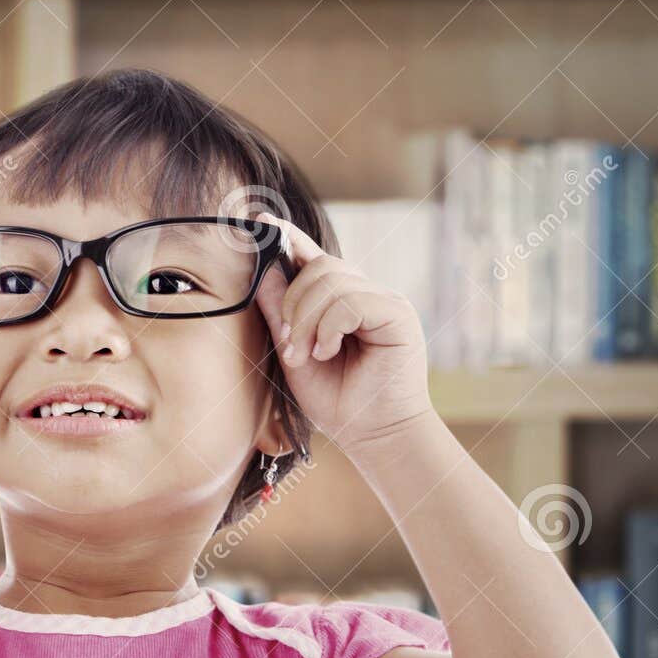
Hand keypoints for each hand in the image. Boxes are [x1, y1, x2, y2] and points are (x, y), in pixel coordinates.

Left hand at [252, 215, 433, 452]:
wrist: (373, 435)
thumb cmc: (337, 401)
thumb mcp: (294, 352)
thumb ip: (280, 313)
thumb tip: (263, 270)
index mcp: (342, 300)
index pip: (313, 258)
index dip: (288, 238)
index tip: (260, 222)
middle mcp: (365, 293)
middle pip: (318, 265)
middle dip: (292, 303)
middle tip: (290, 345)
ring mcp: (384, 300)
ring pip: (331, 278)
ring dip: (307, 319)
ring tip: (309, 355)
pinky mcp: (397, 313)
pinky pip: (350, 300)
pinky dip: (329, 327)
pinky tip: (329, 351)